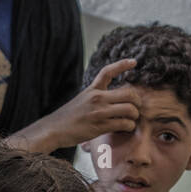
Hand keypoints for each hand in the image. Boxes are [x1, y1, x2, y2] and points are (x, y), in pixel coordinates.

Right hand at [8, 58, 139, 153]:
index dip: (123, 64)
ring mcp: (99, 112)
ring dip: (134, 116)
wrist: (53, 129)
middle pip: (129, 93)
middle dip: (137, 101)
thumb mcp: (81, 100)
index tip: (134, 62)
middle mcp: (97, 98)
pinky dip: (129, 127)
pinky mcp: (100, 126)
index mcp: (92, 90)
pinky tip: (125, 128)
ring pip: (130, 109)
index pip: (108, 72)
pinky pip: (124, 124)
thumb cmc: (67, 118)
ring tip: (131, 120)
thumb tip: (111, 100)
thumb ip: (96, 97)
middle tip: (136, 107)